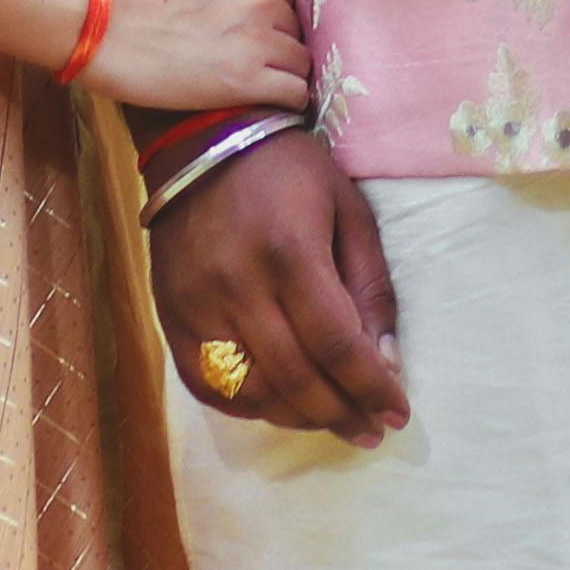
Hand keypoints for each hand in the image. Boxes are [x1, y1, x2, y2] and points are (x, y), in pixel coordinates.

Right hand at [86, 0, 309, 114]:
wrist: (93, 23)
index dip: (266, 4)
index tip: (242, 20)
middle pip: (292, 23)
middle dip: (274, 35)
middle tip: (241, 49)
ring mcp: (258, 40)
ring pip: (299, 59)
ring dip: (282, 67)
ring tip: (253, 76)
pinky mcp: (247, 82)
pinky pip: (294, 92)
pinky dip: (286, 96)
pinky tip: (264, 97)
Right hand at [151, 122, 406, 439]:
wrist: (202, 139)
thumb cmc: (290, 171)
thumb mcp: (348, 211)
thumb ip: (369, 287)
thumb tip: (386, 361)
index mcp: (292, 254)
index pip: (337, 346)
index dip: (372, 388)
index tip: (399, 413)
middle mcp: (239, 287)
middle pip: (297, 379)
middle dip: (342, 414)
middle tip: (371, 430)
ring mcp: (197, 306)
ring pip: (252, 392)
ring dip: (299, 417)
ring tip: (332, 419)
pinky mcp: (170, 317)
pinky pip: (208, 385)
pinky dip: (248, 406)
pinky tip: (279, 405)